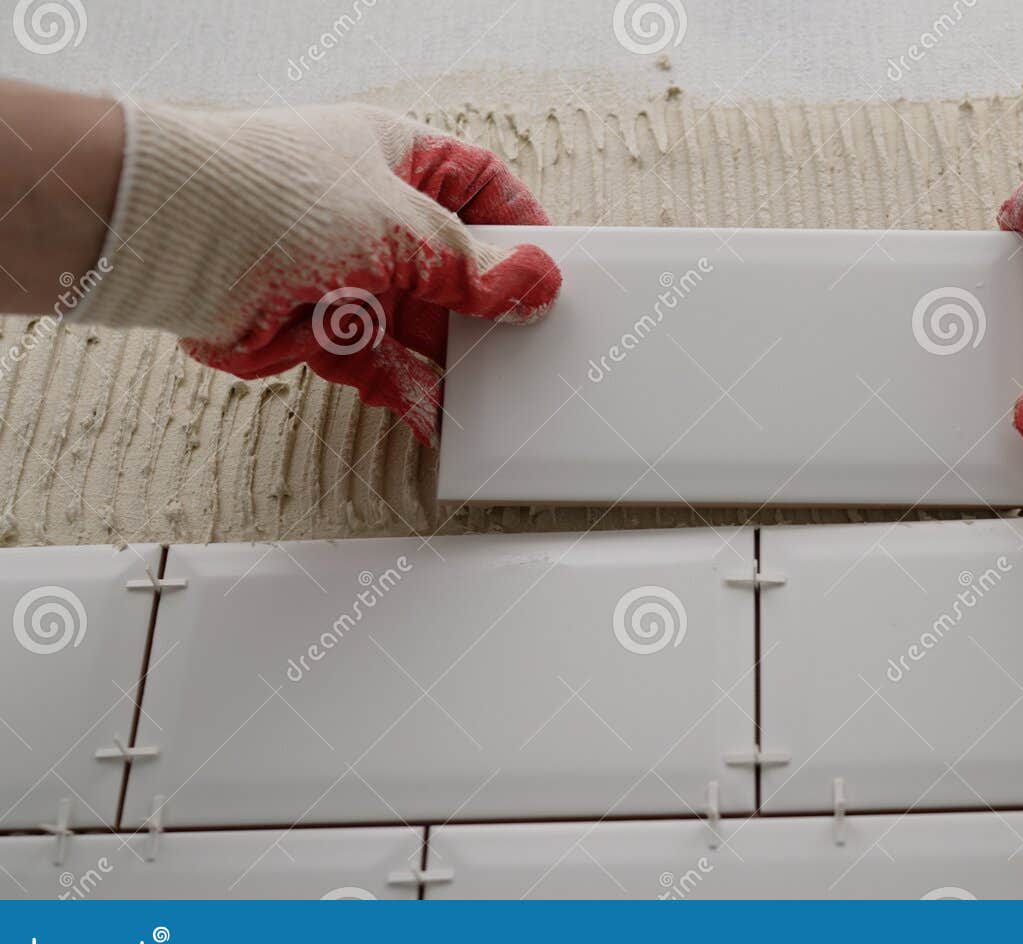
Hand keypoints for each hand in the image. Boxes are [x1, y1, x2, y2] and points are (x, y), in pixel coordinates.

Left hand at [75, 102, 560, 443]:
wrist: (173, 245)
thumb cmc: (272, 198)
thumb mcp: (402, 226)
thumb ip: (474, 266)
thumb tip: (537, 283)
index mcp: (394, 158)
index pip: (479, 184)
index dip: (521, 224)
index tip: (556, 266)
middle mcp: (371, 213)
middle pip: (455, 265)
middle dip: (488, 305)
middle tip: (527, 336)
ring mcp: (344, 272)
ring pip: (421, 323)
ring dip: (452, 356)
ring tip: (493, 388)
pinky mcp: (317, 328)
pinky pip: (381, 366)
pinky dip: (409, 390)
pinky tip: (438, 412)